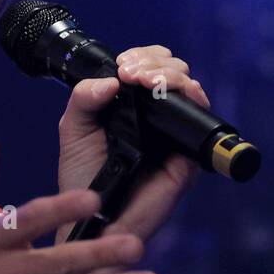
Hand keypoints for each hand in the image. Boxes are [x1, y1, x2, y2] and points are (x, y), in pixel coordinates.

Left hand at [56, 45, 210, 242]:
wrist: (92, 216)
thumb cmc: (82, 177)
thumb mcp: (74, 129)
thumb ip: (83, 99)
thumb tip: (110, 79)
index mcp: (132, 107)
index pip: (149, 68)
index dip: (141, 57)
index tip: (122, 65)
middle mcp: (157, 118)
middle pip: (173, 72)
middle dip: (155, 63)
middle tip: (130, 73)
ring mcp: (175, 136)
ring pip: (190, 90)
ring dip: (170, 75)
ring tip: (143, 81)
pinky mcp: (187, 156)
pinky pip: (200, 124)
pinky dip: (190, 101)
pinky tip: (165, 95)